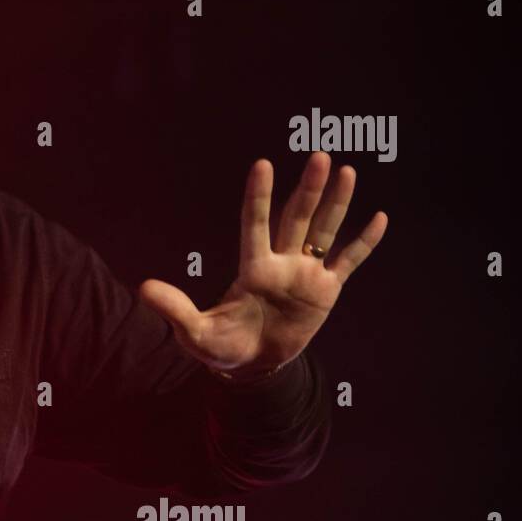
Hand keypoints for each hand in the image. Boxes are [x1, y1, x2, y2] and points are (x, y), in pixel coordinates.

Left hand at [138, 150, 387, 378]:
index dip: (259, 197)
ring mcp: (306, 274)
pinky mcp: (326, 291)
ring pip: (323, 230)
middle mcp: (281, 263)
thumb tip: (143, 288)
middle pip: (296, 218)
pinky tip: (378, 218)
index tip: (261, 165)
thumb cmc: (221, 346)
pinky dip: (363, 242)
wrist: (252, 366)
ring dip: (335, 203)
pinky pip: (348, 261)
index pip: (255, 224)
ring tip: (346, 171)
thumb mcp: (195, 331)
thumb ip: (175, 309)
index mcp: (252, 268)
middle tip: (318, 155)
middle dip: (307, 188)